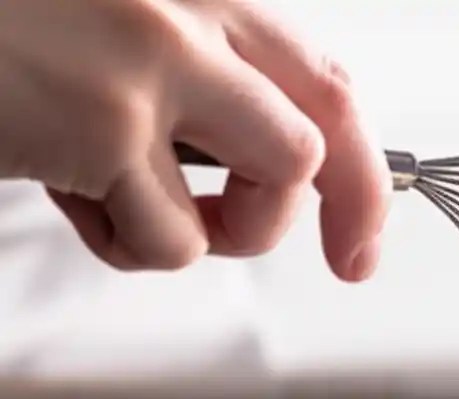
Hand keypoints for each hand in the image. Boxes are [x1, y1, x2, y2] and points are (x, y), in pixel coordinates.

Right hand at [0, 0, 389, 280]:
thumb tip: (264, 158)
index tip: (367, 225)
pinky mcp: (94, 133)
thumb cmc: (15, 20)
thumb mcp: (119, 19)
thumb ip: (197, 71)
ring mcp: (144, 75)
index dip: (365, 162)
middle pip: (321, 141)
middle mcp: (190, 21)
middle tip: (342, 259)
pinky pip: (165, 239)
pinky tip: (76, 203)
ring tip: (142, 207)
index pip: (326, 81)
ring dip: (217, 235)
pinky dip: (132, 246)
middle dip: (343, 213)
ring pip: (260, 200)